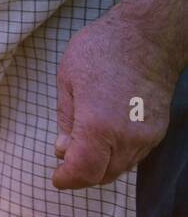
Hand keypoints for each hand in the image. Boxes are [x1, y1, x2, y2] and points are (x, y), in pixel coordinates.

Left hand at [53, 9, 178, 189]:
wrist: (147, 37)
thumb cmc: (102, 51)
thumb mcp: (67, 81)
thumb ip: (66, 121)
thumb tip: (63, 149)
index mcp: (98, 126)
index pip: (83, 171)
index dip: (67, 179)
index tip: (57, 178)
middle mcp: (127, 137)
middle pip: (103, 175)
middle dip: (82, 173)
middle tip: (66, 159)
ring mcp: (147, 136)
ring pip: (120, 168)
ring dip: (100, 165)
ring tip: (83, 146)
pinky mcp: (158, 131)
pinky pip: (134, 155)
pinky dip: (116, 155)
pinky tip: (104, 138)